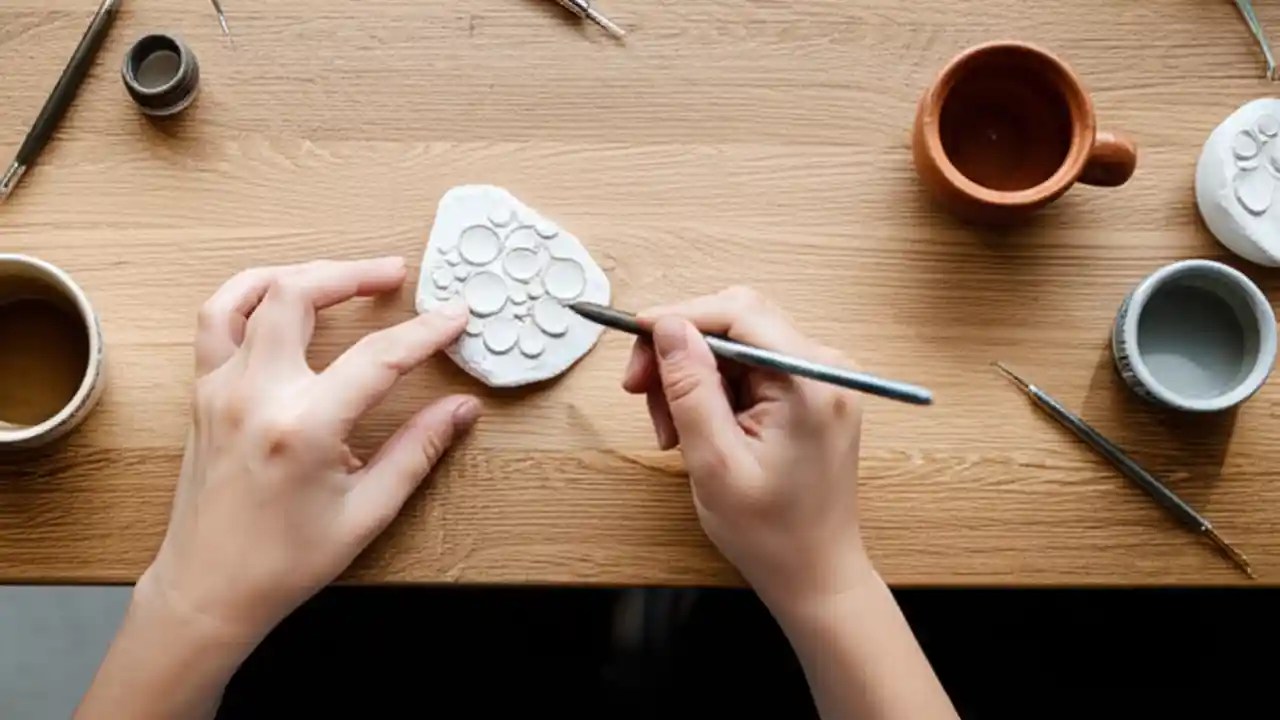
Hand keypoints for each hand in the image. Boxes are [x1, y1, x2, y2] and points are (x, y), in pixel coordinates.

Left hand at [140, 257, 480, 643]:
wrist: (208, 590)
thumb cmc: (284, 561)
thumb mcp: (367, 512)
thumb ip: (418, 450)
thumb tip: (461, 410)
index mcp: (303, 428)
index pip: (377, 357)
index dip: (424, 332)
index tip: (453, 317)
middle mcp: (255, 395)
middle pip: (300, 294)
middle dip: (353, 273)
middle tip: (394, 275)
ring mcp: (220, 389)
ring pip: (249, 295)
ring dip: (298, 273)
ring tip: (337, 276)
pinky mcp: (203, 394)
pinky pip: (217, 320)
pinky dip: (248, 295)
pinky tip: (280, 297)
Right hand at [621, 287, 869, 610]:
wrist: (816, 574)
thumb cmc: (773, 534)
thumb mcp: (715, 464)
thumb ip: (690, 390)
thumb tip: (667, 327)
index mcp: (811, 382)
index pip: (738, 313)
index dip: (678, 316)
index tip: (632, 335)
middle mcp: (824, 368)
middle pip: (735, 320)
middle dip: (680, 349)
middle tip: (640, 391)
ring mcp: (819, 378)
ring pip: (734, 344)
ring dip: (691, 375)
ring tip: (670, 430)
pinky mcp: (807, 391)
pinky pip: (747, 368)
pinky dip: (711, 389)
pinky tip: (694, 427)